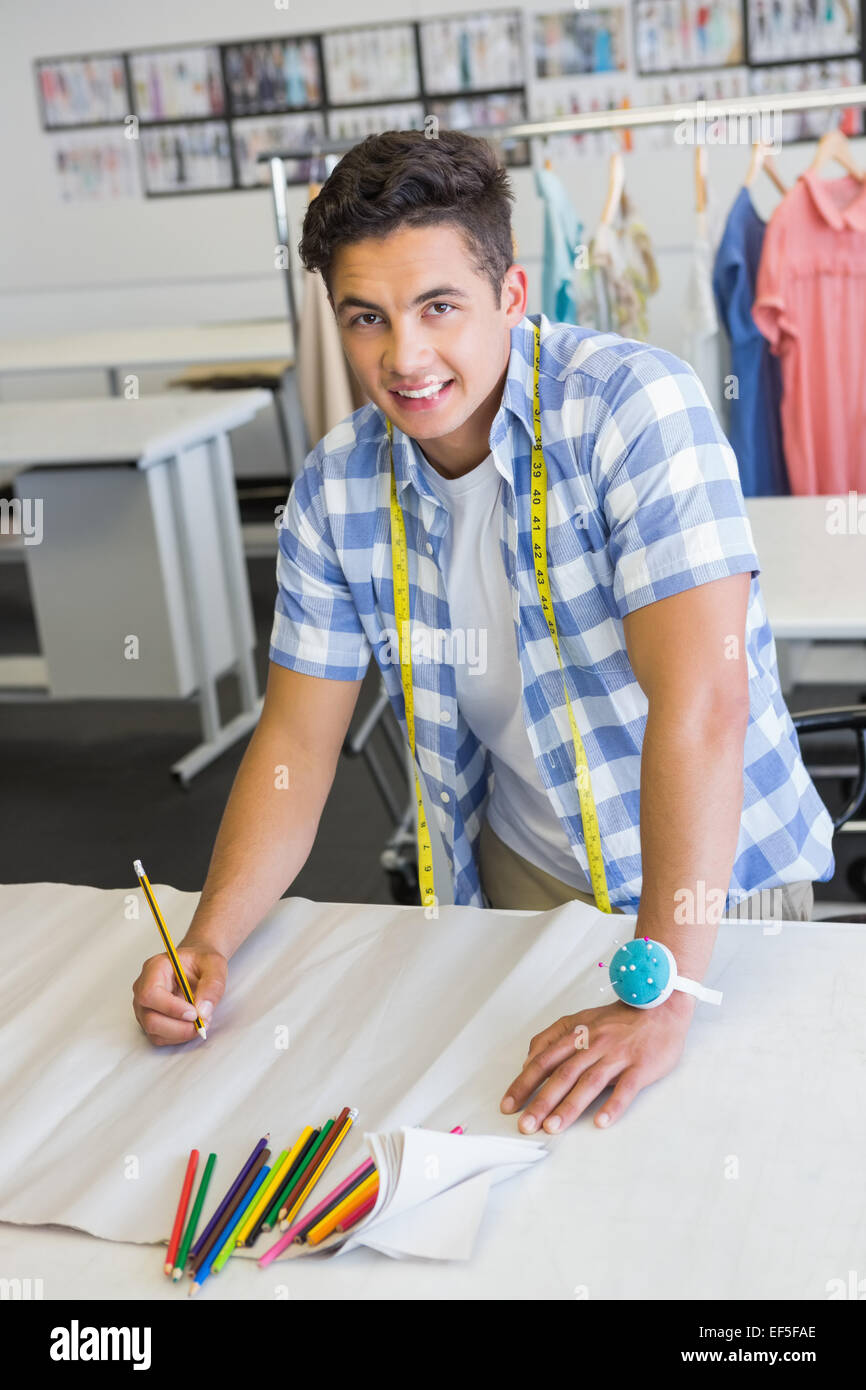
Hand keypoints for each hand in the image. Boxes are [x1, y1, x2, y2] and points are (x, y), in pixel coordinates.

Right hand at [132, 944, 226, 1046]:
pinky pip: (160, 1037)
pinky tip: (192, 1026)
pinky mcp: (150, 1019)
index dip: (171, 1007)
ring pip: (154, 1031)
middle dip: (178, 1027)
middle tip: (202, 1022)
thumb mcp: (214, 965)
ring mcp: (144, 1006)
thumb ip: (212, 985)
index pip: (150, 993)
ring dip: (180, 1033)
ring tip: (201, 1023)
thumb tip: (203, 1011)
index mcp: (155, 968)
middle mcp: (143, 988)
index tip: (194, 1013)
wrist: (197, 965)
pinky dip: (178, 1036)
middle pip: (150, 1018)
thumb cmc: (201, 962)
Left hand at [499, 993, 695, 1133]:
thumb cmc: (618, 1019)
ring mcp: (617, 1055)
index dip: (524, 1083)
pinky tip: (601, 1122)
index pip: (544, 1060)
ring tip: (553, 1128)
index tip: (508, 1105)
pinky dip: (613, 1105)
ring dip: (570, 1106)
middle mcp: (594, 1044)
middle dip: (541, 1101)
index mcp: (577, 1034)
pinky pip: (626, 1087)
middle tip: (525, 1125)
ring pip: (590, 1082)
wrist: (661, 1007)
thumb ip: (552, 1038)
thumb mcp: (580, 1020)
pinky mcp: (641, 1066)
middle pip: (563, 1074)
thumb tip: (528, 1061)